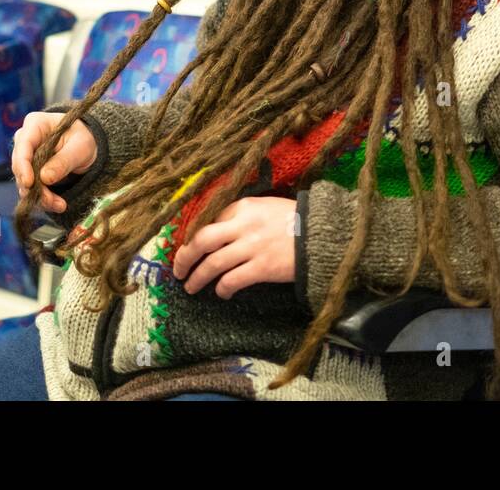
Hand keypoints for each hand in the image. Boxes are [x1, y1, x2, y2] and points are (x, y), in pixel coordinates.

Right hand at [11, 111, 96, 214]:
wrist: (87, 143)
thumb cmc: (84, 138)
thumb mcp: (80, 147)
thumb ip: (63, 161)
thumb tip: (44, 178)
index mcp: (35, 124)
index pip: (23, 145)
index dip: (23, 166)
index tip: (29, 183)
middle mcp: (25, 140)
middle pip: (21, 166)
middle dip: (34, 187)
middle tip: (52, 201)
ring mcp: (26, 157)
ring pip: (24, 181)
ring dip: (40, 196)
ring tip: (60, 205)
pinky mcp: (30, 172)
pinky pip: (31, 188)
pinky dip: (43, 198)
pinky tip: (57, 204)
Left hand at [172, 197, 297, 298]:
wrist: (322, 234)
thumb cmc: (294, 221)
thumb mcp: (265, 207)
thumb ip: (241, 216)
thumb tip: (217, 231)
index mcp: (243, 206)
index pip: (207, 220)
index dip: (192, 237)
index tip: (186, 249)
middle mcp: (244, 225)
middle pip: (202, 240)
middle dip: (185, 257)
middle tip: (178, 271)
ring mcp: (253, 247)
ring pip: (213, 264)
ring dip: (198, 278)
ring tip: (191, 287)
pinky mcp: (262, 267)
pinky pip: (233, 280)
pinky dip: (222, 288)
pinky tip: (222, 293)